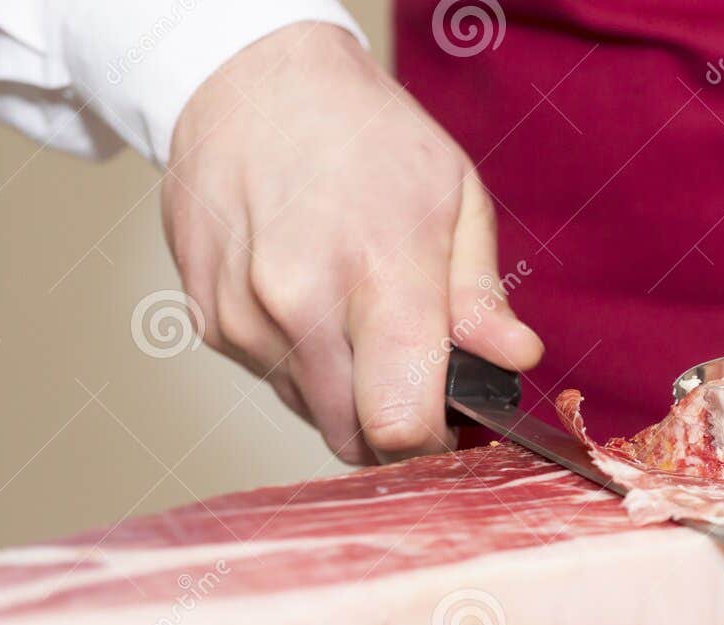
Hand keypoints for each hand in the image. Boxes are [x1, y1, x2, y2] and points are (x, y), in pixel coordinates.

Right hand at [162, 23, 541, 462]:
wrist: (249, 82)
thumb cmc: (363, 133)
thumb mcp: (452, 195)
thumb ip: (480, 295)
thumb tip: (514, 360)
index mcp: (377, 275)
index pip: (401, 424)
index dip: (435, 444)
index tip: (454, 427)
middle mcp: (299, 307)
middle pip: (355, 438)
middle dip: (394, 424)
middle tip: (416, 377)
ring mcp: (244, 319)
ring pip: (313, 414)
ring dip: (347, 392)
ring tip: (360, 316)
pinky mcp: (209, 324)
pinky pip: (272, 382)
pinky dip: (304, 364)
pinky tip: (314, 302)